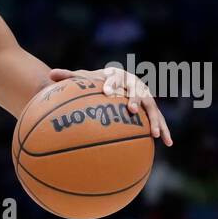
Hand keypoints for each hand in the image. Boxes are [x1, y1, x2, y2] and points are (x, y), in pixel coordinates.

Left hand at [48, 67, 172, 146]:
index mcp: (118, 77)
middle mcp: (135, 86)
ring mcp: (145, 98)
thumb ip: (68, 77)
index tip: (107, 91)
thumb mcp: (83, 80)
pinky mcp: (151, 111)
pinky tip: (168, 144)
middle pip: (138, 92)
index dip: (112, 84)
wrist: (114, 83)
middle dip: (136, 100)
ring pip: (152, 109)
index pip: (115, 78)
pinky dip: (164, 131)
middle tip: (132, 109)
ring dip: (155, 121)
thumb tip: (49, 74)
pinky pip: (158, 121)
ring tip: (156, 134)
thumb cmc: (96, 83)